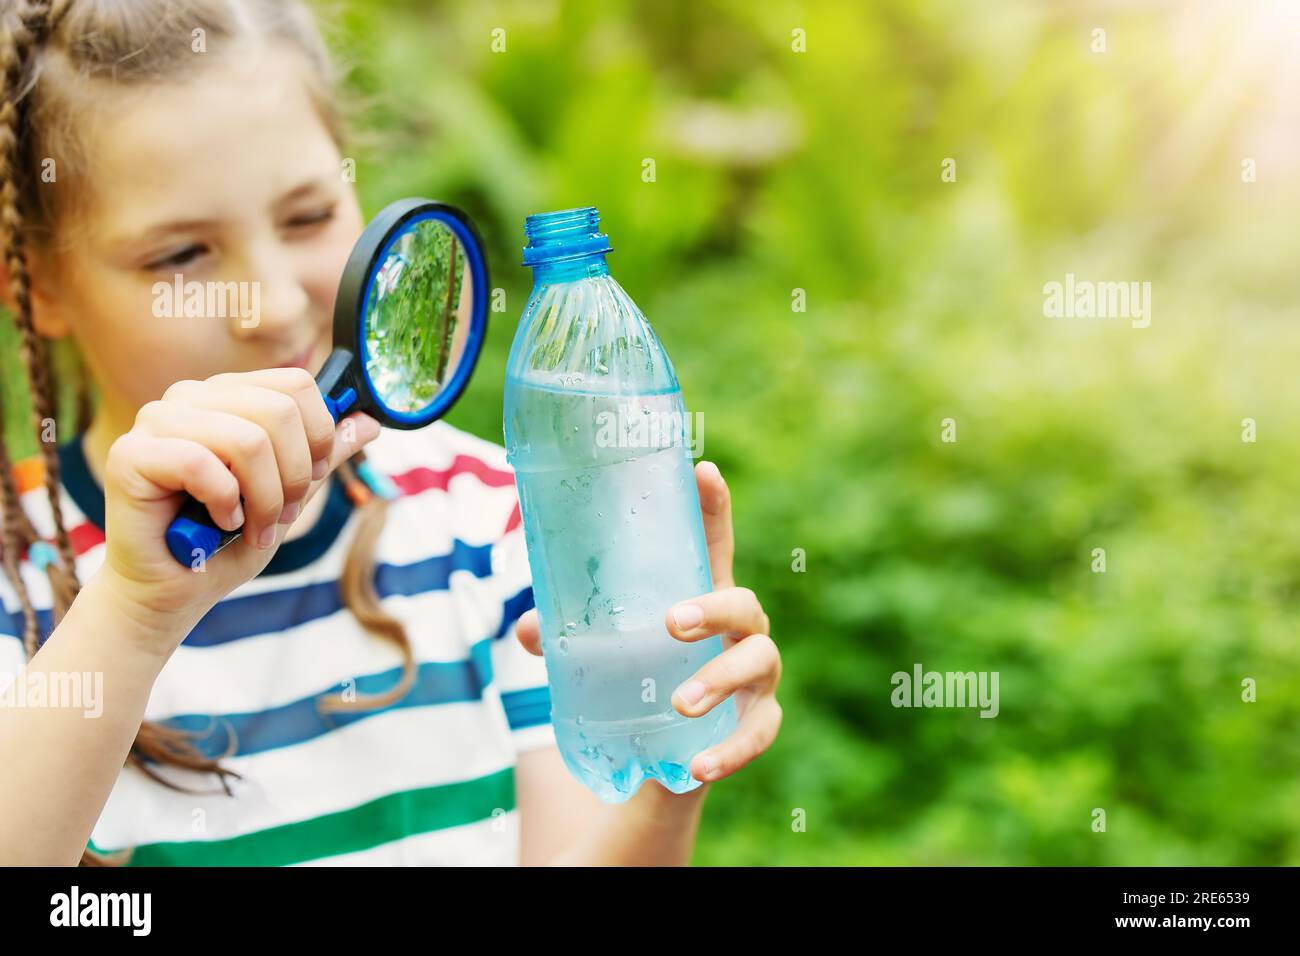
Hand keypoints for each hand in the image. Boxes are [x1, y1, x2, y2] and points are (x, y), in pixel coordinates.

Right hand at [99, 368, 380, 654]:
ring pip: (248, 440)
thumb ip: (324, 454)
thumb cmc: (225, 541)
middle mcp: (189, 397)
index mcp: (227, 395)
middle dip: (295, 476)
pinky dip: (225, 504)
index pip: (296, 385)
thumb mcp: (290, 494)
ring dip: (264, 499)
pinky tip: (218, 522)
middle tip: (280, 516)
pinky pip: (202, 464)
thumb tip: (370, 421)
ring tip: (252, 527)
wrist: (171, 592)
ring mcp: (156, 421)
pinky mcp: (131, 455)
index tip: (310, 481)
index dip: (318, 437)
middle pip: (279, 411)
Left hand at [514, 459, 782, 785]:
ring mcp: (757, 676)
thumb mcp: (602, 653)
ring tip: (680, 704)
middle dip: (712, 608)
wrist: (664, 754)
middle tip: (671, 622)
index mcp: (703, 595)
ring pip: (758, 663)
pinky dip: (732, 750)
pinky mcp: (758, 722)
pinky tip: (702, 766)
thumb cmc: (639, 678)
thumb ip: (567, 636)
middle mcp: (740, 629)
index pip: (714, 543)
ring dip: (720, 681)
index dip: (713, 506)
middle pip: (743, 603)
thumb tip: (527, 627)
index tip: (702, 472)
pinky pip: (760, 733)